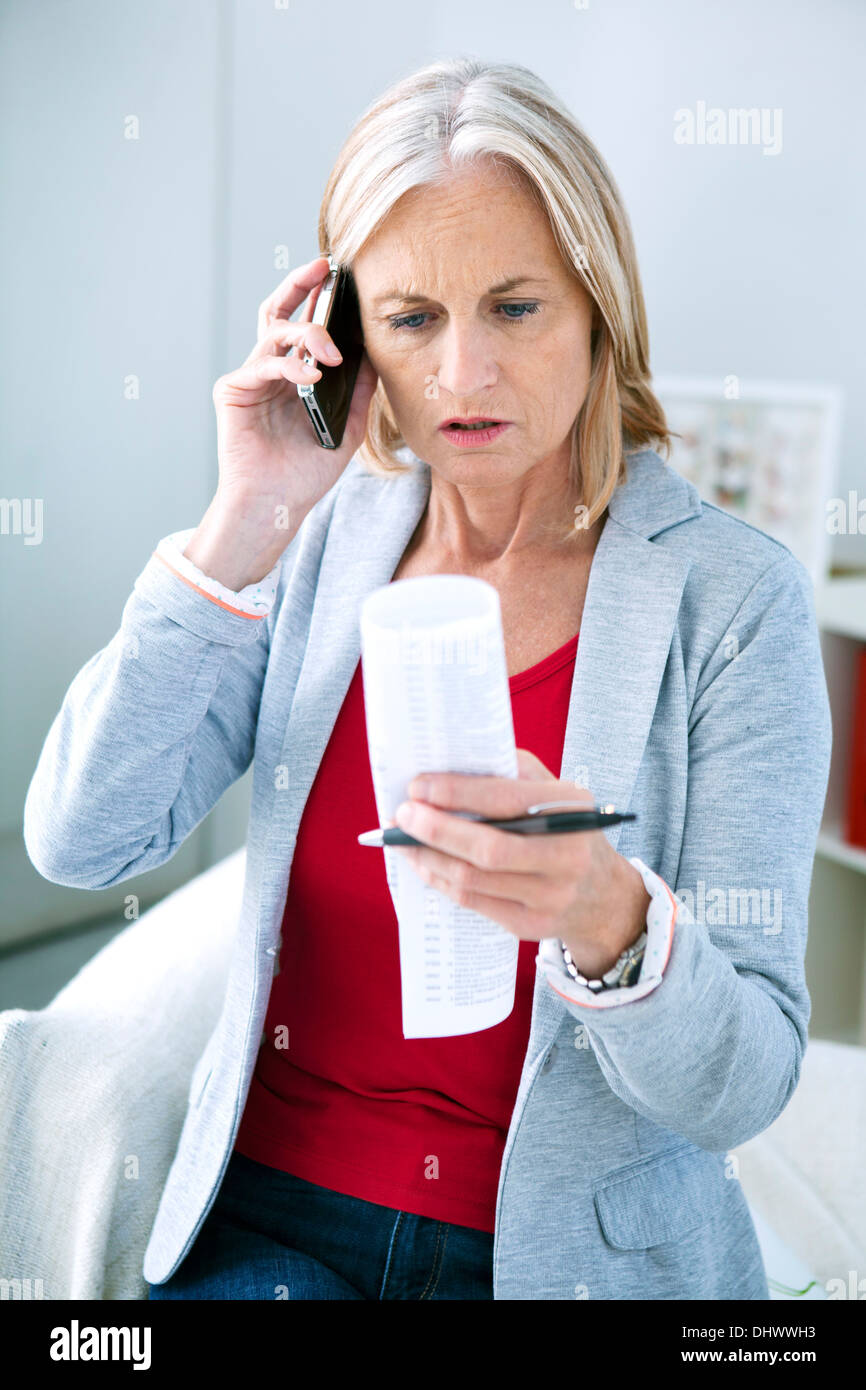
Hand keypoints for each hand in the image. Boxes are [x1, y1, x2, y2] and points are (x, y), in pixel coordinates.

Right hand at [188, 257, 378, 588]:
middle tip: (324, 267)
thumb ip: (360, 390)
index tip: (345, 278)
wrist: (275, 504)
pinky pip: (264, 366)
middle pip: (279, 311)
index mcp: (294, 375)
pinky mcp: (233, 390)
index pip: (305, 326)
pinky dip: (290, 367)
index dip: (320, 300)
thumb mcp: (348, 426)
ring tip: (332, 351)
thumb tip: (378, 352)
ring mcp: (250, 378)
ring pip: (274, 333)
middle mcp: (270, 370)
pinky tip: (312, 375)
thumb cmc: (306, 472)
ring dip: (306, 333)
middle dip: (300, 284)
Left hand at [391, 749, 650, 978]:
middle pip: (487, 848)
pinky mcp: (530, 925)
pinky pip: (473, 902)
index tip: (418, 786)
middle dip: (435, 830)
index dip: (456, 792)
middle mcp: (566, 856)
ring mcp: (550, 896)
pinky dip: (440, 881)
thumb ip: (514, 773)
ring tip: (403, 840)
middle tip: (401, 814)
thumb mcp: (557, 793)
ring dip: (428, 858)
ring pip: (473, 880)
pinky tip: (424, 864)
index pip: (506, 799)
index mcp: (572, 810)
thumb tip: (452, 762)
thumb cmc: (566, 830)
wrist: (603, 896)